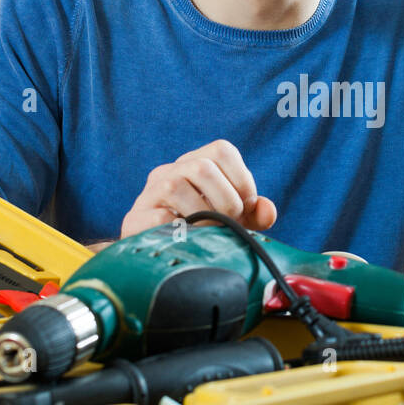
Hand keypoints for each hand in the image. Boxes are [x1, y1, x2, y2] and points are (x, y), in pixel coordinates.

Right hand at [119, 139, 277, 238]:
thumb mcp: (231, 220)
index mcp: (194, 163)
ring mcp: (149, 193)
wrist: (155, 254)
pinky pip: (160, 218)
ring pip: (176, 186)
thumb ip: (253, 214)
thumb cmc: (199, 231)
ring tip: (211, 232)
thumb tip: (268, 211)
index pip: (222, 150)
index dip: (242, 178)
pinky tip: (189, 241)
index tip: (246, 207)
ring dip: (203, 215)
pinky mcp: (135, 218)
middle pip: (201, 167)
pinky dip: (182, 231)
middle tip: (230, 223)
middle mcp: (169, 171)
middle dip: (226, 200)